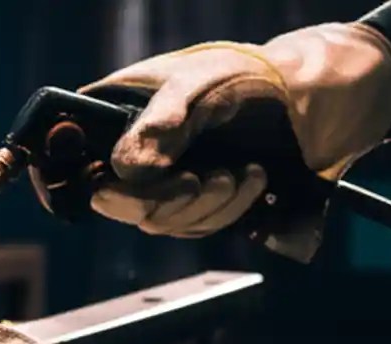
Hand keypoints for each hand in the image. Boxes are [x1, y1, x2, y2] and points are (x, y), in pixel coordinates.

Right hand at [28, 23, 390, 256]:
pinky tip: (248, 180)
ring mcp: (164, 178)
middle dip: (160, 200)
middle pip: (118, 200)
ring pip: (160, 219)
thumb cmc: (248, 73)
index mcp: (115, 116)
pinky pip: (195, 223)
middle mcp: (133, 151)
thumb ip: (161, 124)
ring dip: (200, 206)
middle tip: (196, 182)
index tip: (108, 191)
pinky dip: (223, 210)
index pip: (76, 161)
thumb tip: (128, 168)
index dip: (84, 181)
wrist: (314, 93)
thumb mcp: (198, 87)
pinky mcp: (197, 198)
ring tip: (236, 175)